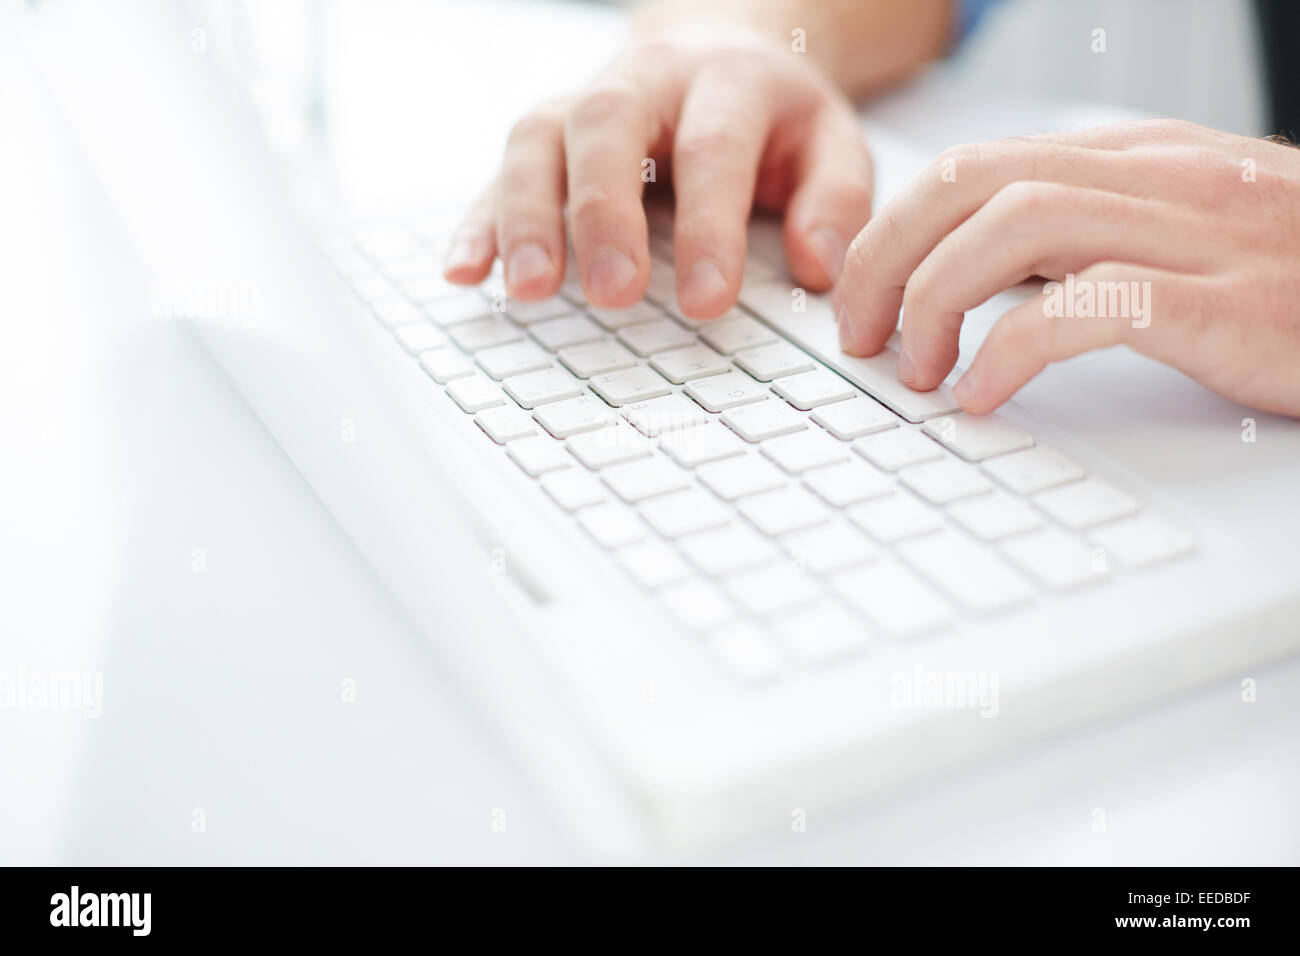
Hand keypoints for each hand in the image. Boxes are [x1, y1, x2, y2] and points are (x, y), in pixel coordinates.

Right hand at [443, 22, 872, 317]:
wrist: (719, 50)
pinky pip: (499, 170)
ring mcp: (583, 102)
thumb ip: (835, 199)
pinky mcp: (544, 136)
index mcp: (727, 80)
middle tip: (613, 292)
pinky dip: (479, 220)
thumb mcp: (832, 142)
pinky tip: (466, 271)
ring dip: (527, 213)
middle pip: (608, 127)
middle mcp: (646, 80)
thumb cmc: (775, 117)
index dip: (707, 225)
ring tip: (531, 289)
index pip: (712, 149)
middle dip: (605, 211)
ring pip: (538, 139)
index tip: (707, 301)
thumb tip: (818, 265)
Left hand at [834, 119, 1299, 416]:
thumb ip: (1080, 237)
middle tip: (861, 336)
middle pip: (971, 183)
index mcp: (1133, 158)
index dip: (892, 229)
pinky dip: (1012, 351)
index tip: (859, 294)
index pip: (974, 165)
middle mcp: (1156, 177)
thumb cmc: (1287, 279)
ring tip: (916, 369)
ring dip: (937, 300)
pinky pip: (1088, 308)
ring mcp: (1194, 234)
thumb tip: (968, 280)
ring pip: (1015, 228)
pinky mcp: (1226, 305)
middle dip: (887, 259)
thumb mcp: (1174, 233)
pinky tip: (982, 395)